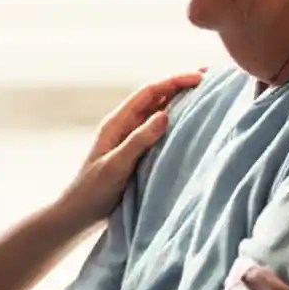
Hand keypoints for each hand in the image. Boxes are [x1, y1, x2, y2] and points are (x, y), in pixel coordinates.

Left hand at [51, 71, 204, 231]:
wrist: (79, 213)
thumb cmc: (93, 190)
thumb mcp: (116, 165)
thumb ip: (139, 141)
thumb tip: (165, 114)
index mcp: (117, 122)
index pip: (149, 92)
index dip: (173, 81)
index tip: (199, 77)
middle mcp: (124, 125)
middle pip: (156, 97)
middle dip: (180, 85)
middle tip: (208, 76)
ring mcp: (130, 137)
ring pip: (159, 111)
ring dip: (180, 100)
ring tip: (205, 92)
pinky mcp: (137, 151)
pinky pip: (159, 130)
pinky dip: (176, 121)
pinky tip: (191, 122)